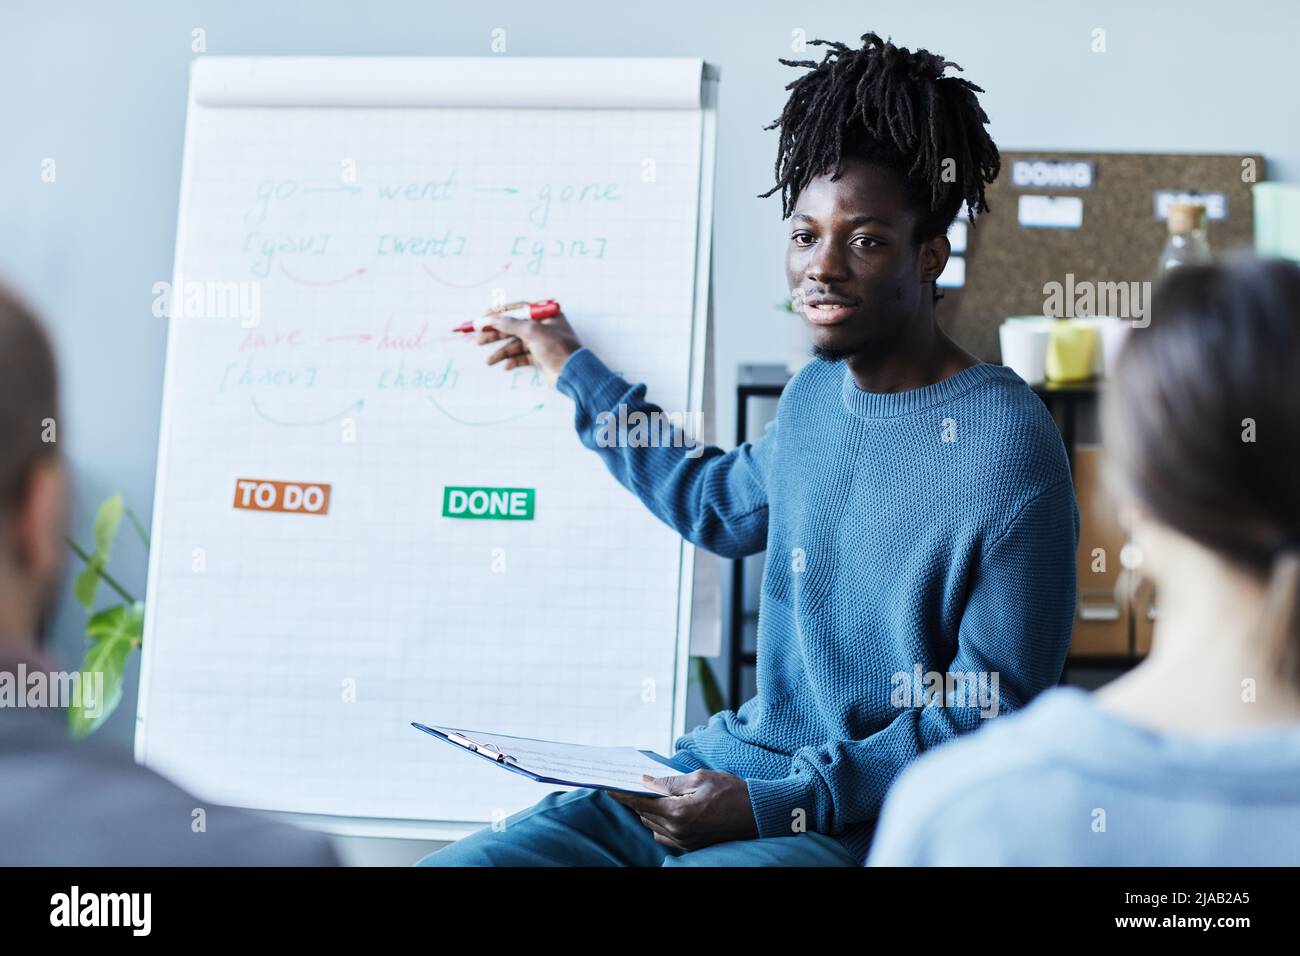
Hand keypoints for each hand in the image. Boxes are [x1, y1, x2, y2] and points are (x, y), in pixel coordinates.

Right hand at [477, 310, 582, 383]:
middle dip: (496, 335)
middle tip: (478, 340)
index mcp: (545, 314)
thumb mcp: (533, 331)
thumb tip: (492, 319)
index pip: (518, 308)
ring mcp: (541, 343)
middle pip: (514, 327)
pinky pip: (522, 357)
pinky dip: (513, 361)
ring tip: (489, 361)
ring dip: (502, 352)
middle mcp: (543, 326)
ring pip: (516, 344)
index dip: (499, 313)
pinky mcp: (540, 357)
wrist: (573, 373)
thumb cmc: (557, 347)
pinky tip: (505, 366)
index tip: (483, 318)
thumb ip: (511, 324)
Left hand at [609, 770, 757, 851]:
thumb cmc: (731, 791)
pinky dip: (659, 824)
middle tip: (629, 785)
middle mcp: (678, 831)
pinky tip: (664, 811)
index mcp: (678, 812)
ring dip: (647, 812)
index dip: (622, 794)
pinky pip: (665, 836)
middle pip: (644, 815)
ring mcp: (685, 842)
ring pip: (653, 827)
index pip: (641, 803)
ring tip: (648, 796)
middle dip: (636, 800)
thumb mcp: (700, 777)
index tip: (608, 787)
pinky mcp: (691, 846)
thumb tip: (647, 781)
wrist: (756, 814)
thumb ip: (670, 781)